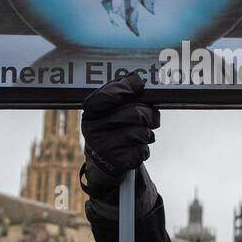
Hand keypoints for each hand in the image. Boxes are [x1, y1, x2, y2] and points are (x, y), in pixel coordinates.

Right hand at [81, 72, 159, 187]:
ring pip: (142, 133)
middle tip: (151, 117)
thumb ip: (119, 95)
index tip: (139, 83)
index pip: (106, 96)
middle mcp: (93, 130)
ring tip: (140, 136)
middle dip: (149, 114)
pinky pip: (143, 150)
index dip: (125, 87)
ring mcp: (104, 148)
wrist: (104, 162)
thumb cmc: (112, 129)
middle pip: (136, 113)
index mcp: (90, 113)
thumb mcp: (108, 112)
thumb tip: (137, 78)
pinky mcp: (117, 162)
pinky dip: (144, 149)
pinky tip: (134, 150)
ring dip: (148, 134)